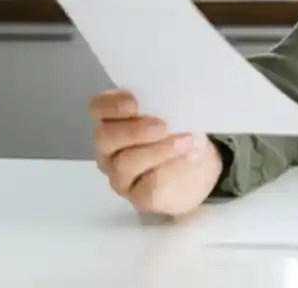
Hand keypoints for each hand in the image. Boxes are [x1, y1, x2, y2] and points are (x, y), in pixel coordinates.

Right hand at [88, 90, 221, 216]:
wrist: (199, 168)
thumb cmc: (181, 132)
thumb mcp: (176, 112)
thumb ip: (167, 105)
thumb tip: (176, 100)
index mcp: (115, 119)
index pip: (97, 107)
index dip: (109, 104)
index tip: (133, 103)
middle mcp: (110, 148)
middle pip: (104, 138)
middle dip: (133, 131)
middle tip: (162, 126)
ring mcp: (120, 175)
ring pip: (124, 164)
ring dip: (158, 150)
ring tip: (185, 142)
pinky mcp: (139, 196)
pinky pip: (148, 187)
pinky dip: (171, 169)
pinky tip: (189, 158)